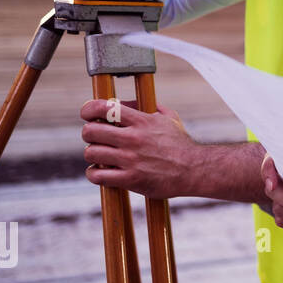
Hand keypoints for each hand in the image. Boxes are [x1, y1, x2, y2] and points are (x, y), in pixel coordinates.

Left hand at [79, 98, 197, 198]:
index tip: (87, 114)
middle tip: (95, 137)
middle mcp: (133, 139)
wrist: (195, 170)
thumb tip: (123, 103)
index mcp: (142, 121)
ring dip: (92, 154)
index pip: (103, 108)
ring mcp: (131, 160)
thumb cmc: (181, 144)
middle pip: (91, 131)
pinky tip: (101, 172)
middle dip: (89, 133)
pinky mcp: (130, 179)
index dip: (88, 109)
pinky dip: (94, 174)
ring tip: (100, 156)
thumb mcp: (169, 118)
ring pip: (91, 153)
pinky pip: (98, 176)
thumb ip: (147, 107)